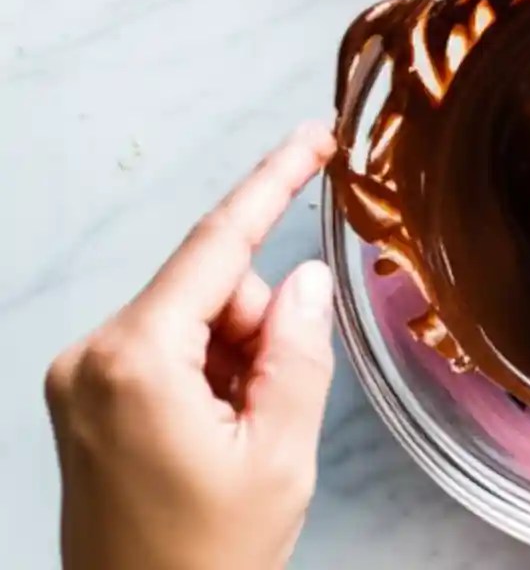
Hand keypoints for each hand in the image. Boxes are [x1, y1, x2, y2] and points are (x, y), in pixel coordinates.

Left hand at [44, 123, 337, 569]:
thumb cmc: (207, 560)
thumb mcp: (279, 454)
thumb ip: (297, 350)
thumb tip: (305, 279)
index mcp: (136, 361)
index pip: (216, 247)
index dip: (271, 185)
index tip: (311, 139)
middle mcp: (92, 354)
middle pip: (209, 290)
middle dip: (258, 330)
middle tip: (275, 409)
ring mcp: (81, 376)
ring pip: (192, 321)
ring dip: (236, 361)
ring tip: (241, 439)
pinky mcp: (86, 396)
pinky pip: (167, 351)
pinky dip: (209, 376)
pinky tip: (215, 437)